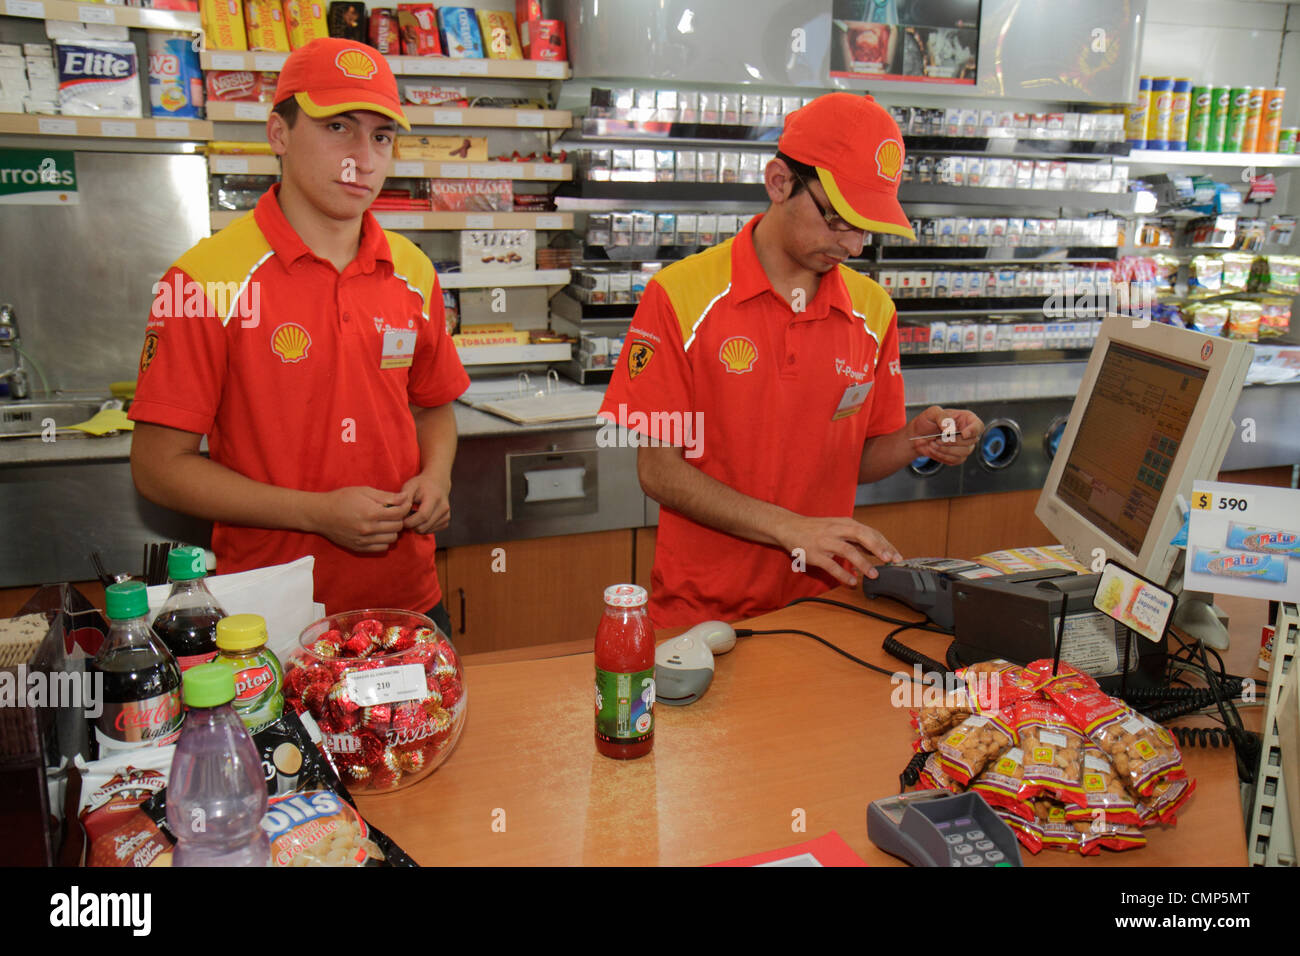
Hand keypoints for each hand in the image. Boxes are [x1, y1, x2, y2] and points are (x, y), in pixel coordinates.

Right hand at [311, 486, 412, 552]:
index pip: (399, 514)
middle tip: (392, 512)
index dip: (404, 507)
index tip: (402, 504)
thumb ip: (387, 496)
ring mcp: (364, 540)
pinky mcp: (359, 548)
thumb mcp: (364, 491)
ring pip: (392, 539)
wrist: (320, 514)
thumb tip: (405, 497)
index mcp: (371, 513)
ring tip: (385, 522)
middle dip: (398, 518)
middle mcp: (369, 529)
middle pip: (398, 527)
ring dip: (392, 530)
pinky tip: (378, 531)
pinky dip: (384, 540)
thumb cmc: (342, 499)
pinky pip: (382, 548)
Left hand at [401, 471, 450, 533]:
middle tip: (405, 518)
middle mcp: (443, 508)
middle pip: (424, 526)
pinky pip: (431, 531)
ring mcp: (446, 515)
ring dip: (417, 527)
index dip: (410, 521)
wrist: (438, 483)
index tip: (401, 520)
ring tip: (413, 516)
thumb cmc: (421, 484)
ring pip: (427, 531)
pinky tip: (421, 519)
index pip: (423, 516)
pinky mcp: (446, 521)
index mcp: (434, 498)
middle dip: (411, 526)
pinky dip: (423, 527)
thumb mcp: (410, 486)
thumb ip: (404, 498)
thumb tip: (400, 512)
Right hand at [776, 514, 902, 587]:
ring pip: (848, 551)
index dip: (885, 544)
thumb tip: (876, 550)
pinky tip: (852, 581)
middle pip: (862, 536)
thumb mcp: (838, 528)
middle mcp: (837, 530)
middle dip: (878, 548)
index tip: (897, 556)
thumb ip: (856, 538)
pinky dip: (842, 574)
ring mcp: (826, 542)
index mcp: (846, 523)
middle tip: (891, 561)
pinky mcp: (815, 554)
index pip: (870, 532)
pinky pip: (831, 565)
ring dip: (863, 563)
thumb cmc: (817, 529)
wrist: (789, 527)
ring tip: (874, 575)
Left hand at [908, 405, 982, 465]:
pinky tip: (933, 450)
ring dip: (946, 449)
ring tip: (932, 444)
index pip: (978, 426)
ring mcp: (965, 446)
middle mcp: (968, 433)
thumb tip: (949, 428)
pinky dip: (943, 456)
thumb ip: (941, 416)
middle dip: (952, 441)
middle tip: (937, 439)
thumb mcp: (932, 413)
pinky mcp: (958, 457)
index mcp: (966, 419)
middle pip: (971, 441)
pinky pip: (955, 460)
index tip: (963, 434)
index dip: (973, 431)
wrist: (918, 435)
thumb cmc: (927, 421)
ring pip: (964, 452)